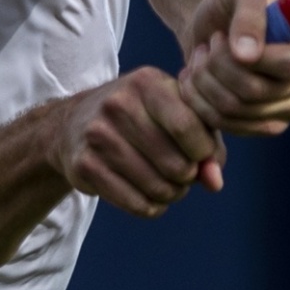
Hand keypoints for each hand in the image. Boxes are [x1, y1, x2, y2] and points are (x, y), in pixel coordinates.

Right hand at [49, 66, 225, 217]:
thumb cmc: (141, 118)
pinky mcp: (84, 166)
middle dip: (189, 177)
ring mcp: (97, 135)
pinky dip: (152, 207)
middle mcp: (118, 104)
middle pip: (175, 163)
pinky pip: (136, 204)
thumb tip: (215, 182)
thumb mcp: (175, 113)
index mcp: (146, 82)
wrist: (74, 124)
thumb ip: (207, 142)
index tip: (201, 155)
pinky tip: (150, 196)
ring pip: (158, 188)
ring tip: (169, 184)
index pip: (187, 126)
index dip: (203, 151)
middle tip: (184, 173)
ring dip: (172, 194)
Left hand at [178, 0, 289, 136]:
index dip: (253, 57)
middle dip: (218, 65)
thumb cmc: (234, 3)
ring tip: (199, 58)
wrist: (215, 27)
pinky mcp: (269, 126)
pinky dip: (200, 100)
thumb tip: (247, 55)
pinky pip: (227, 124)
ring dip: (205, 80)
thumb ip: (249, 13)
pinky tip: (194, 78)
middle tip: (208, 44)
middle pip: (259, 91)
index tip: (222, 38)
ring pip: (237, 108)